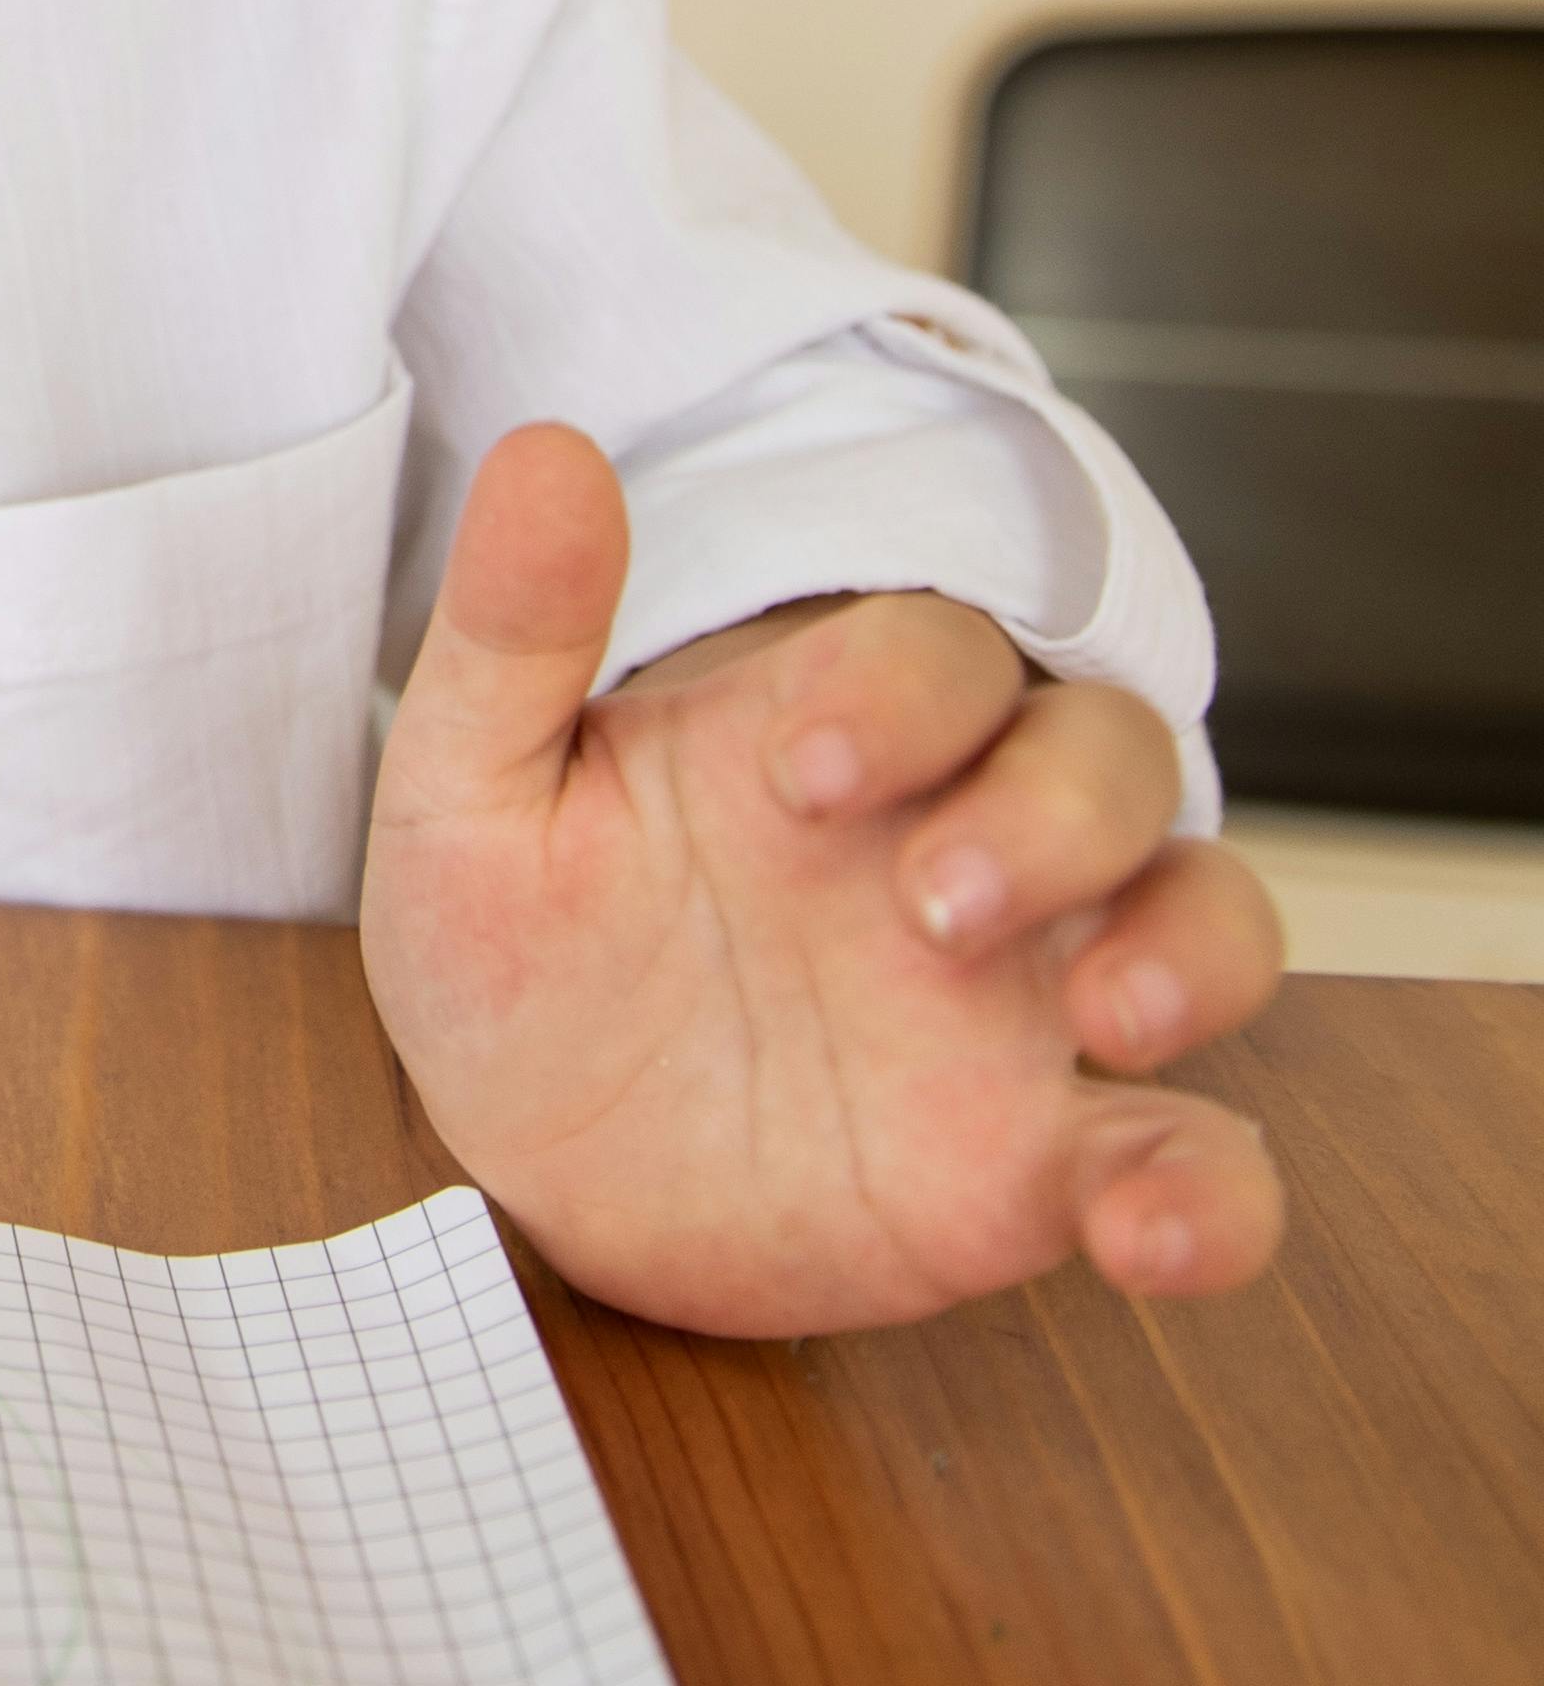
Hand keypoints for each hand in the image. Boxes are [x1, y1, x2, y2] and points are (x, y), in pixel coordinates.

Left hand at [359, 423, 1284, 1338]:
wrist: (525, 1154)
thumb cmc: (517, 946)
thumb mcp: (473, 794)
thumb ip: (514, 634)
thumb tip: (543, 452)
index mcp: (836, 732)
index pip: (934, 655)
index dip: (897, 692)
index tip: (800, 772)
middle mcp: (965, 840)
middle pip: (1104, 755)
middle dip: (1055, 809)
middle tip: (934, 902)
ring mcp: (1024, 999)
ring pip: (1205, 915)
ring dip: (1191, 951)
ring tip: (1109, 1017)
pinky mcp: (1042, 1160)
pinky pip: (1186, 1155)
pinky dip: (1211, 1193)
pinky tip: (1157, 1233)